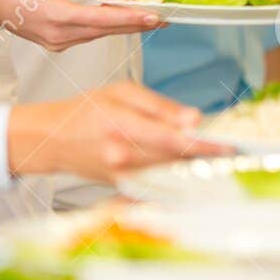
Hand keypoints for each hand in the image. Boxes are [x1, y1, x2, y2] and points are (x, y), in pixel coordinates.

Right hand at [0, 0, 164, 52]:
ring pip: (99, 34)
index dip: (132, 18)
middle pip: (107, 30)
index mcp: (58, 15)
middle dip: (137, 24)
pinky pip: (87, 35)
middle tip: (166, 19)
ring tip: (150, 18)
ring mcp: (58, 44)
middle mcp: (60, 35)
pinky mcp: (57, 45)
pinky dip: (104, 27)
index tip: (155, 16)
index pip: (104, 19)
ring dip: (124, 27)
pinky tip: (120, 20)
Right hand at [7, 82, 228, 184]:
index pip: (170, 138)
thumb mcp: (121, 93)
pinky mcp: (122, 186)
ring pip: (169, 172)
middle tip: (227, 149)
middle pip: (175, 159)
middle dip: (203, 154)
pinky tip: (185, 169)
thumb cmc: (85, 111)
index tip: (227, 146)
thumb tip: (192, 119)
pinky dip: (175, 177)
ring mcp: (121, 175)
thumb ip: (159, 105)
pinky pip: (157, 183)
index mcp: (121, 124)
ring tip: (209, 156)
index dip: (202, 144)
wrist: (52, 139)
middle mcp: (121, 155)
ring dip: (192, 166)